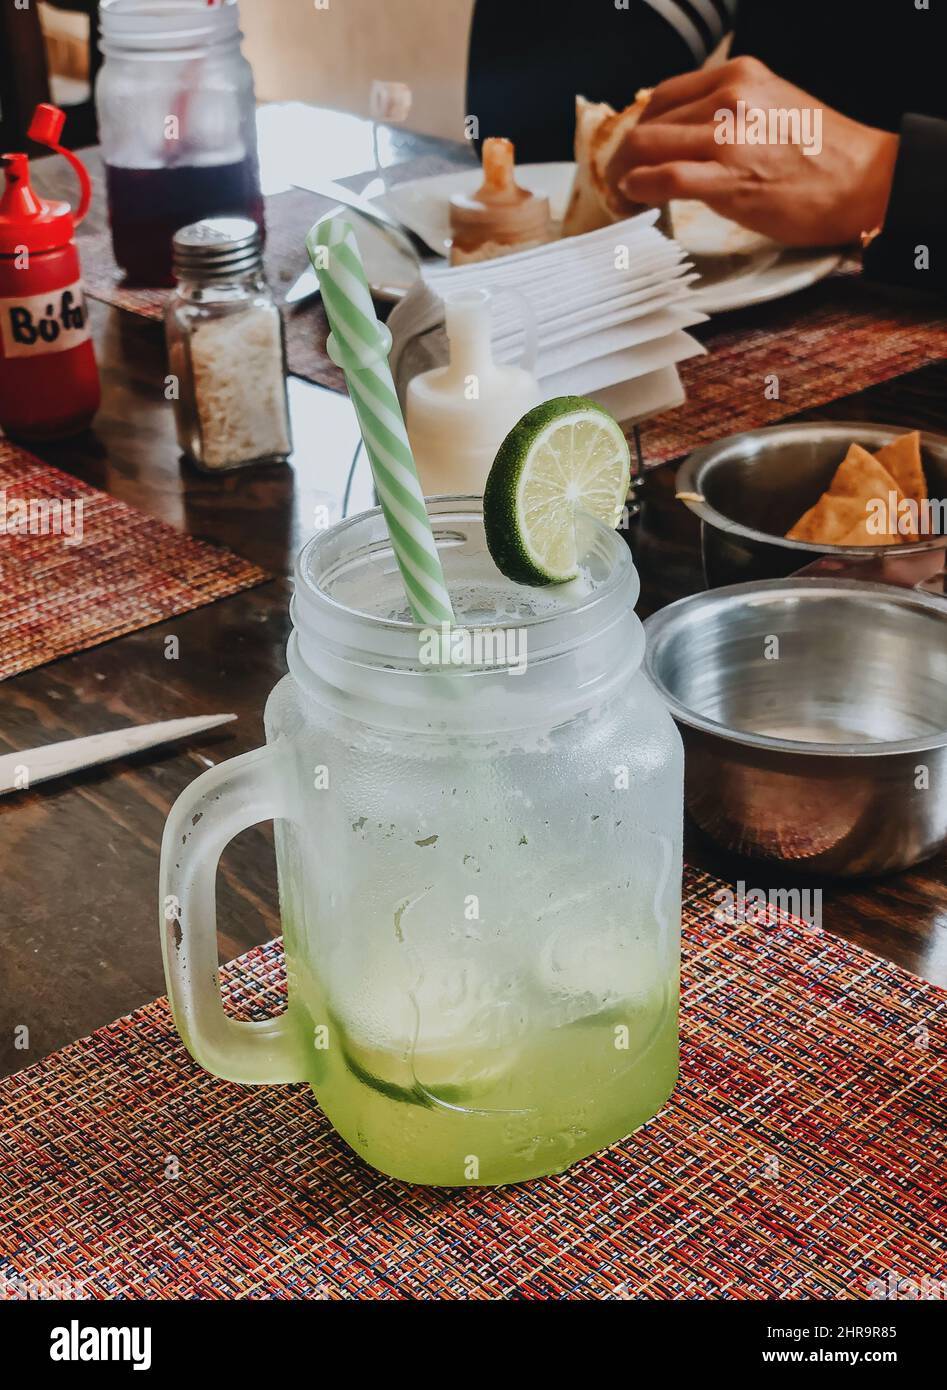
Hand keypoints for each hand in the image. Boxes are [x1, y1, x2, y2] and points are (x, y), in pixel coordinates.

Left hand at [608, 57, 898, 246]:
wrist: (864, 180)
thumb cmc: (824, 153)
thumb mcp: (773, 106)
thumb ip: (729, 113)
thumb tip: (687, 134)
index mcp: (739, 76)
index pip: (664, 94)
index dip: (641, 126)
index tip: (636, 150)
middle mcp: (729, 99)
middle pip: (648, 122)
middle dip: (626, 155)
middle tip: (623, 180)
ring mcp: (728, 138)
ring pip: (648, 147)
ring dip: (625, 176)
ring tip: (626, 197)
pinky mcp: (729, 178)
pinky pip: (666, 178)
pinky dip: (640, 188)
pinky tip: (637, 197)